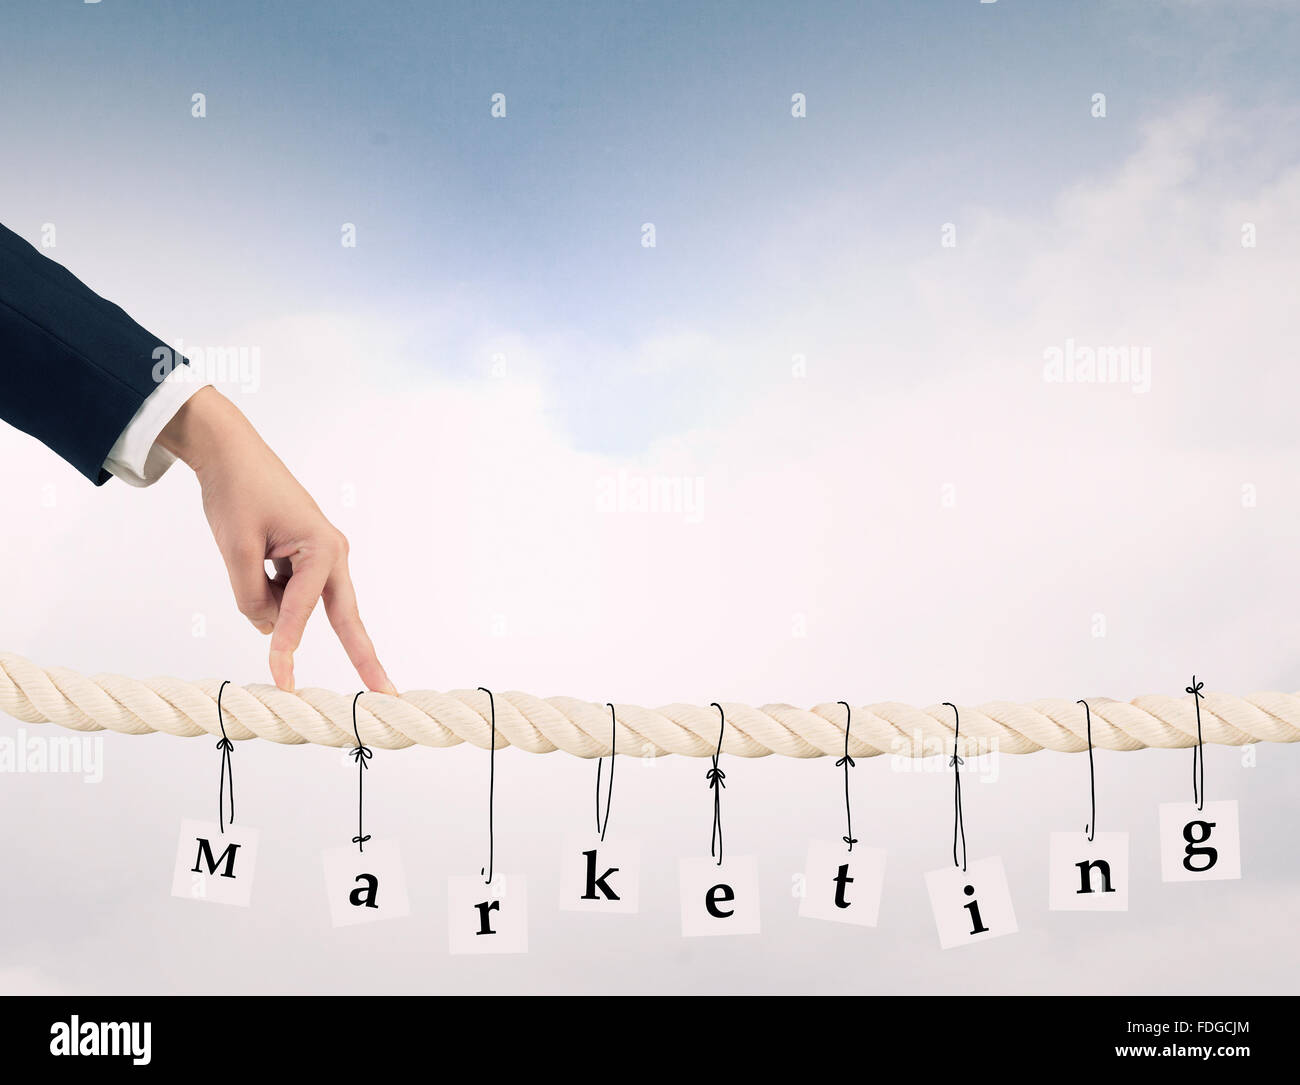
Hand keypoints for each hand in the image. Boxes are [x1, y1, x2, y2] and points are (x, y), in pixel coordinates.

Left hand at [158, 386, 394, 694]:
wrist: (231, 454)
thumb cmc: (237, 493)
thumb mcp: (235, 548)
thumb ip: (251, 598)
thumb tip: (267, 632)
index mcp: (323, 548)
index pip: (302, 611)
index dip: (285, 647)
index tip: (282, 683)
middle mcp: (333, 555)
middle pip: (345, 617)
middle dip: (364, 656)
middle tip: (387, 694)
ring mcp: (323, 558)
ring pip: (298, 606)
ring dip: (270, 598)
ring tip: (249, 549)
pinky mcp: (308, 560)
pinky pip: (288, 593)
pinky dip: (268, 588)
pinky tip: (255, 552)